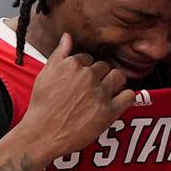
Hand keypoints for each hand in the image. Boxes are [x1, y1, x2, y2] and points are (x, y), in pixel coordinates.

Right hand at [19, 32, 135, 163]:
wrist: (41, 134)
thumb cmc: (41, 105)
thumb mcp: (45, 74)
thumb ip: (59, 54)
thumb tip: (67, 36)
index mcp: (73, 64)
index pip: (88, 58)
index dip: (85, 69)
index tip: (82, 80)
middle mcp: (88, 76)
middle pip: (104, 66)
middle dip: (100, 76)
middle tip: (93, 89)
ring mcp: (99, 93)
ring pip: (118, 77)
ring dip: (114, 83)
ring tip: (106, 93)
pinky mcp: (108, 111)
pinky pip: (128, 96)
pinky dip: (126, 97)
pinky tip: (118, 102)